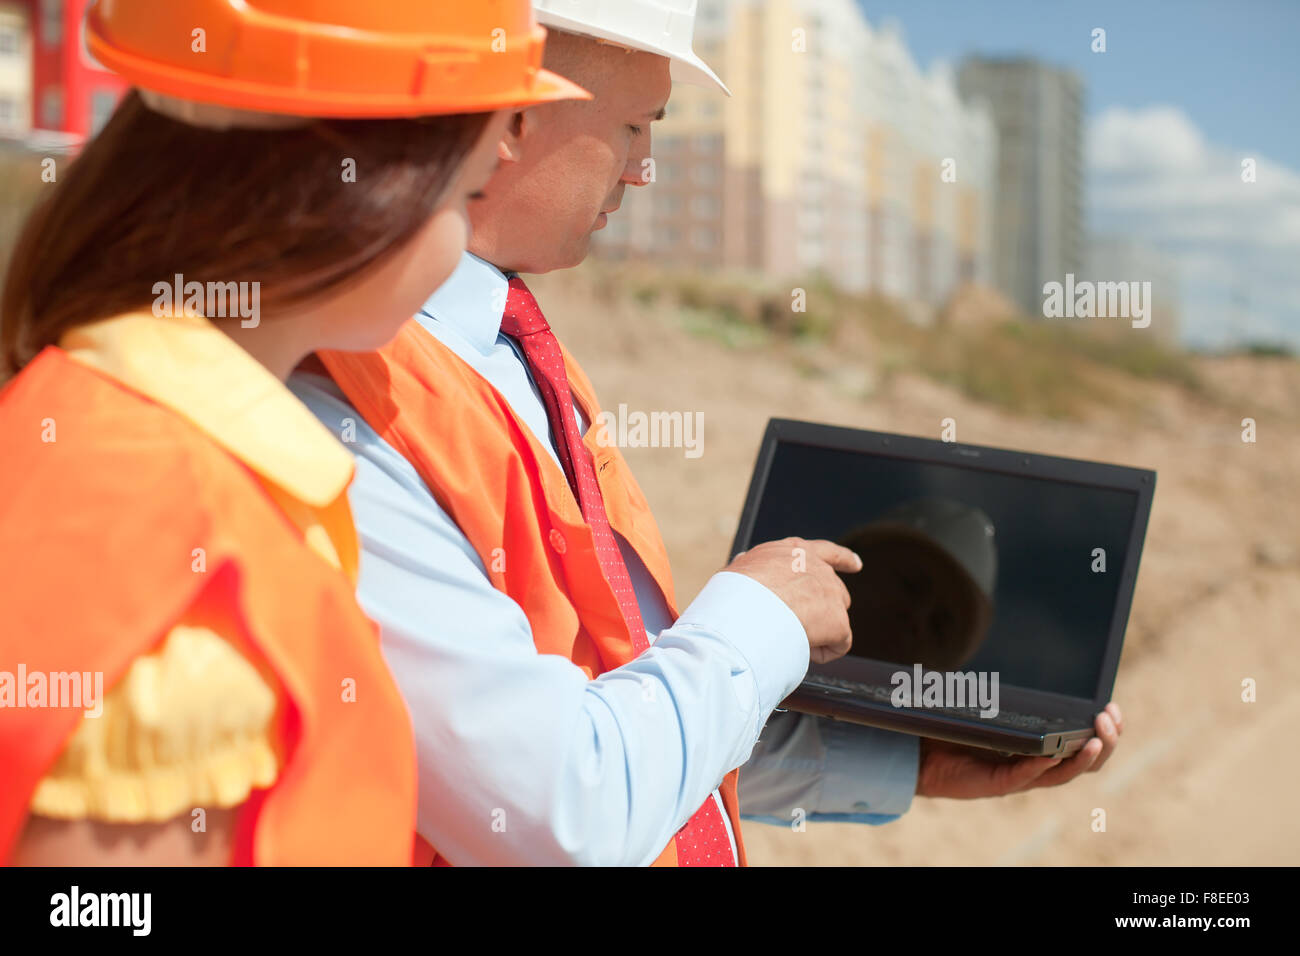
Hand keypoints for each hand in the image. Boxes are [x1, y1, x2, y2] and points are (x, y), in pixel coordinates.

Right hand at [725, 536, 860, 663]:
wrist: (748, 608)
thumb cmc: (736, 590)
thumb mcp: (740, 567)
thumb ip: (751, 567)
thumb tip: (743, 566)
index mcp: (796, 551)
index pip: (826, 551)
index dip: (844, 559)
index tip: (856, 565)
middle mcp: (818, 568)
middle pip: (835, 591)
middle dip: (826, 608)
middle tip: (801, 625)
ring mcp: (831, 593)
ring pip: (835, 619)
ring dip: (818, 632)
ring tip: (789, 639)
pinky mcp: (838, 621)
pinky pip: (837, 644)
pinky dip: (823, 652)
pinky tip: (803, 652)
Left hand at [916, 702, 1123, 798]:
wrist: (920, 753)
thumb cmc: (956, 727)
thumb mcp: (989, 702)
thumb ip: (1009, 685)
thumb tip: (1027, 650)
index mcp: (1040, 747)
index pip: (1083, 743)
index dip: (1105, 731)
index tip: (1114, 708)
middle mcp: (1035, 764)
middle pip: (1084, 762)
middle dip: (1105, 742)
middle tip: (1109, 721)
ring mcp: (1018, 776)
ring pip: (1062, 774)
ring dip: (1082, 758)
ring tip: (1097, 740)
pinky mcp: (997, 784)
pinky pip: (1025, 776)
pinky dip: (1040, 766)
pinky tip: (1052, 753)